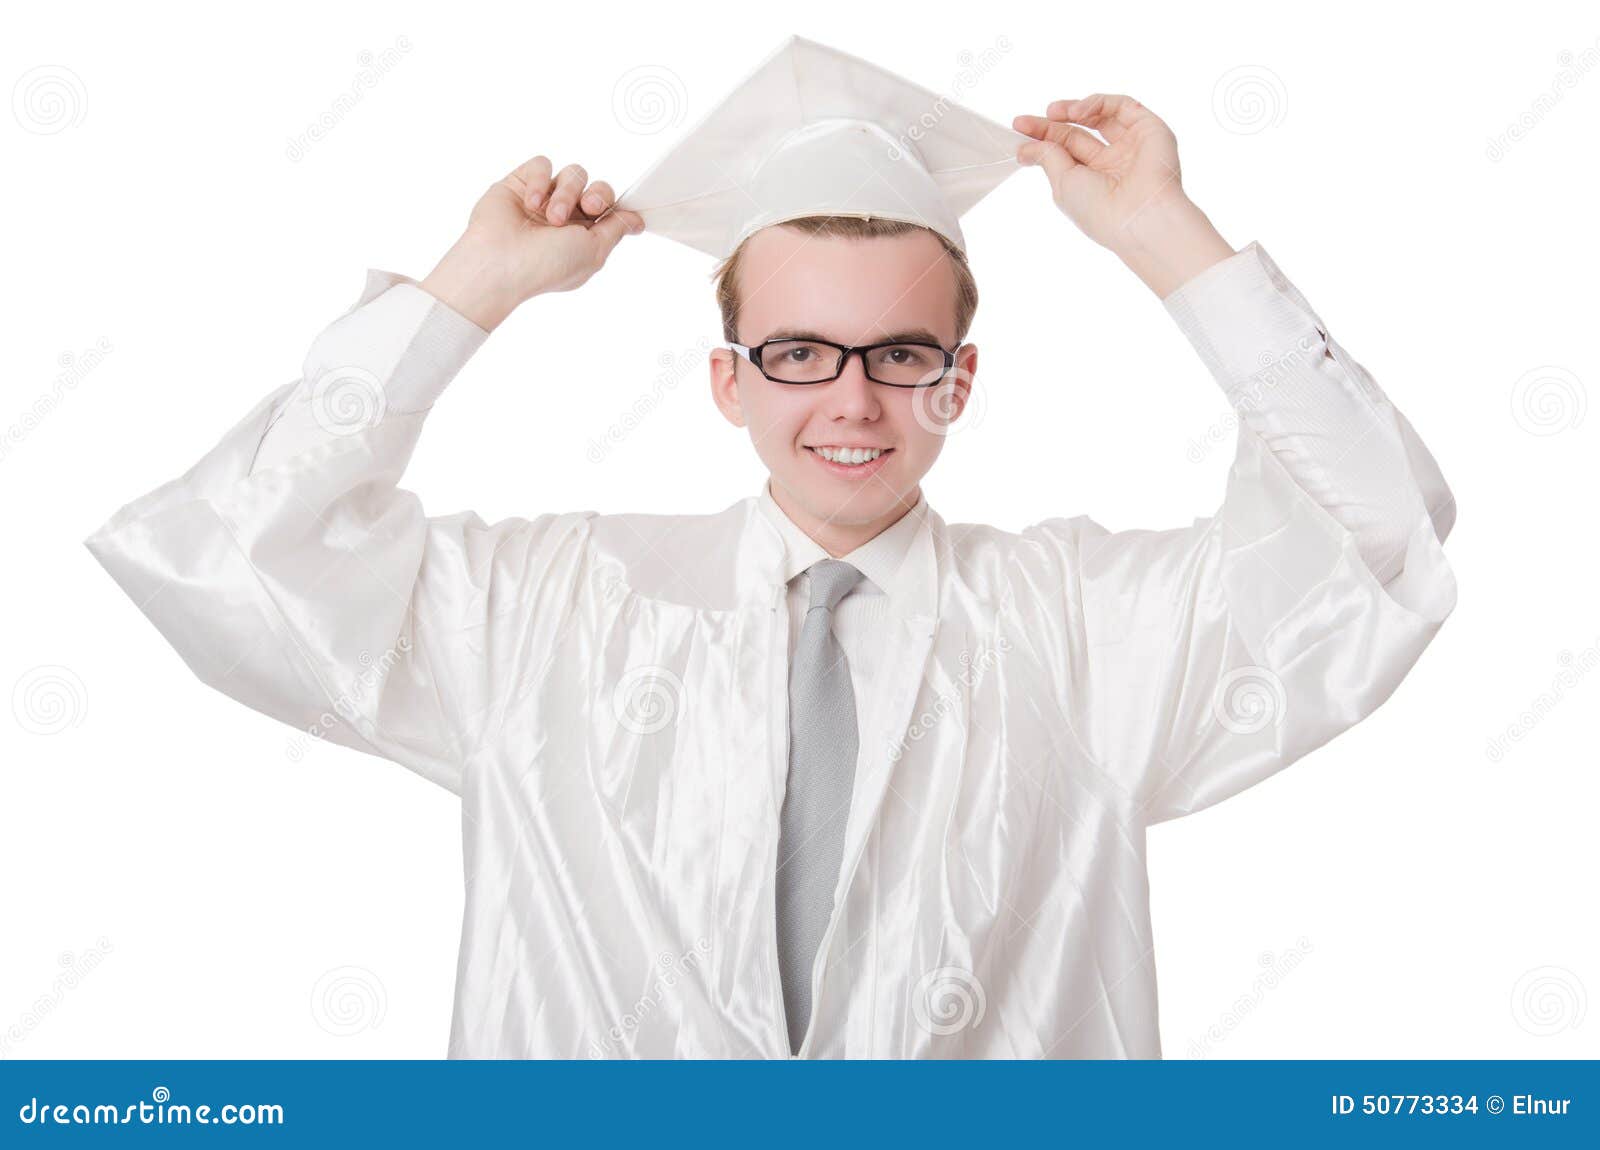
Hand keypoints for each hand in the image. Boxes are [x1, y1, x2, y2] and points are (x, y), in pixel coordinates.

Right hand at [421, 155, 644, 329]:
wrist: (501, 262)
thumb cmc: (546, 265)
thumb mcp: (593, 252)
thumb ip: (616, 230)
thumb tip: (637, 221)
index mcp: (585, 235)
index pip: (609, 207)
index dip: (612, 203)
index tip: (606, 209)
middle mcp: (566, 216)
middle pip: (596, 186)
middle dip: (597, 194)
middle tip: (589, 206)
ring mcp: (543, 199)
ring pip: (573, 174)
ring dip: (567, 193)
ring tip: (552, 216)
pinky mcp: (520, 183)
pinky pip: (543, 165)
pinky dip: (541, 182)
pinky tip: (531, 203)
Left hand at [1014, 95, 1232, 296]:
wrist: (1138, 217)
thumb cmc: (1099, 210)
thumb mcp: (1062, 183)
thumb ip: (1047, 157)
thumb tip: (1024, 148)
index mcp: (1093, 181)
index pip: (1065, 151)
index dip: (1042, 137)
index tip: (1018, 129)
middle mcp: (1113, 162)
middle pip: (1078, 133)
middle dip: (1051, 124)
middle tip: (1024, 122)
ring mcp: (1132, 145)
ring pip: (1100, 116)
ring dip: (1073, 110)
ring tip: (1051, 112)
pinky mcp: (1149, 128)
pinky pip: (1121, 106)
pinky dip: (1097, 103)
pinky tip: (1076, 112)